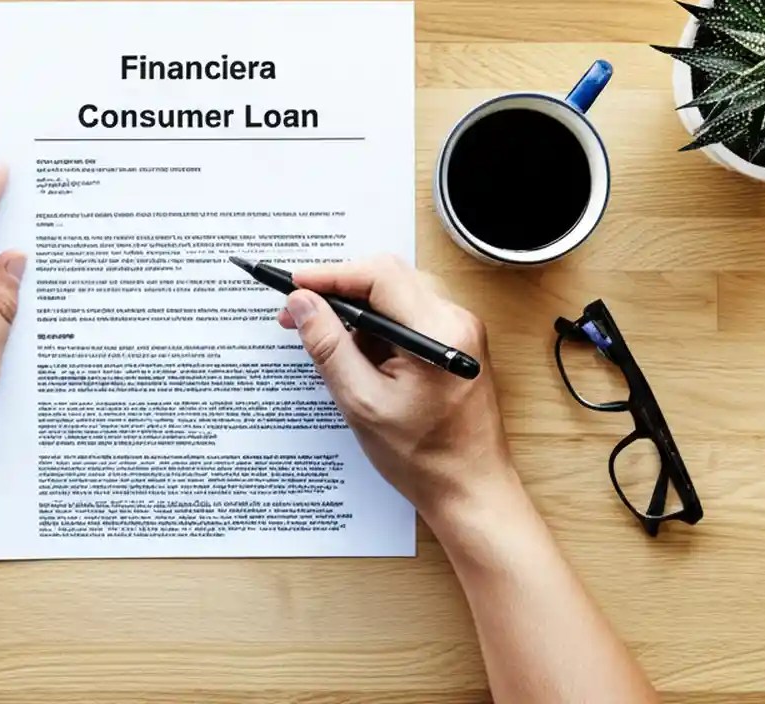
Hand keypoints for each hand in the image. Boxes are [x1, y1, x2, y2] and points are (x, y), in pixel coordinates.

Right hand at [277, 256, 511, 521]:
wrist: (470, 490)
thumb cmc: (424, 458)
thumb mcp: (362, 402)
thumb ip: (329, 347)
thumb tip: (302, 303)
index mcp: (439, 332)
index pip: (379, 276)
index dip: (330, 274)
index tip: (293, 283)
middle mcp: (456, 321)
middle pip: (388, 277)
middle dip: (339, 289)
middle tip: (298, 313)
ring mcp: (460, 330)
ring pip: (396, 294)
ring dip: (356, 309)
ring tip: (324, 339)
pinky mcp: (455, 343)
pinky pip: (408, 315)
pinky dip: (376, 326)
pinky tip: (355, 353)